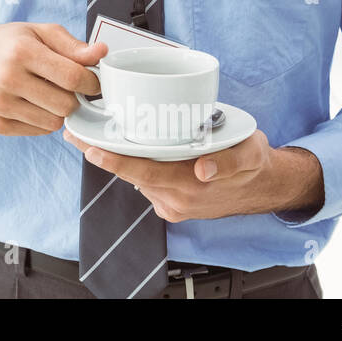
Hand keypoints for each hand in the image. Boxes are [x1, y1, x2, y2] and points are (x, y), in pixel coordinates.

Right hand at [0, 22, 105, 133]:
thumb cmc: (7, 45)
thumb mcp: (39, 33)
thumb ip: (72, 45)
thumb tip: (101, 53)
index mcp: (21, 51)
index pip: (72, 77)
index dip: (91, 82)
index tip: (93, 81)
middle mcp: (7, 78)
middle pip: (66, 104)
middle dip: (74, 97)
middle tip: (68, 87)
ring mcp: (0, 104)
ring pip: (54, 121)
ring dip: (59, 110)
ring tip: (48, 93)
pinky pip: (39, 131)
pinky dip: (44, 120)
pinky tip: (33, 103)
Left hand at [62, 129, 323, 220]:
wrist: (265, 187)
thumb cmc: (253, 162)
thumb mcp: (249, 153)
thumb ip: (229, 161)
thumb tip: (205, 170)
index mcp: (192, 186)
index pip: (145, 172)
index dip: (116, 161)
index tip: (92, 149)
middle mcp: (178, 199)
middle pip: (132, 176)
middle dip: (103, 156)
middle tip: (76, 136)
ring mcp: (173, 205)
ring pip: (137, 180)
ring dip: (116, 161)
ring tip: (91, 138)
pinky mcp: (172, 205)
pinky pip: (146, 183)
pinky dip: (134, 168)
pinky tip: (123, 150)